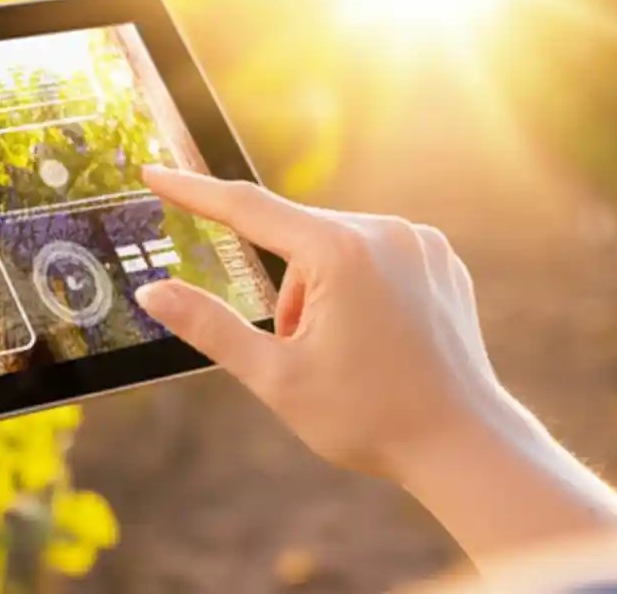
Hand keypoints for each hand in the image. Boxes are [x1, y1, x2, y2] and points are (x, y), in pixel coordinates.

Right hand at [134, 165, 502, 479]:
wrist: (464, 444)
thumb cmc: (368, 417)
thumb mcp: (275, 377)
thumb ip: (208, 327)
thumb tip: (152, 292)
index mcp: (340, 252)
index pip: (248, 208)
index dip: (194, 192)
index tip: (154, 172)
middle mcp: (386, 230)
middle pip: (297, 241)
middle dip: (286, 292)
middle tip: (304, 353)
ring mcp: (421, 241)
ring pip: (337, 249)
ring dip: (322, 291)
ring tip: (350, 354)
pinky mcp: (442, 257)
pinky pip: (378, 257)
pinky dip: (361, 288)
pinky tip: (381, 339)